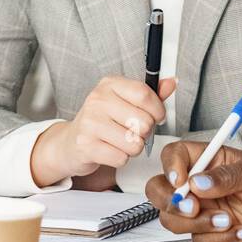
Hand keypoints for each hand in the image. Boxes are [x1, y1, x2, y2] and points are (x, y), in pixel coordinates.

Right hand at [29, 76, 175, 186]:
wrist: (70, 142)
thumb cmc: (102, 121)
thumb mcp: (125, 101)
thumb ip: (151, 94)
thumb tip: (171, 83)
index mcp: (110, 84)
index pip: (145, 94)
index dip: (157, 110)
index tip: (155, 116)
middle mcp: (98, 100)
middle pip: (144, 122)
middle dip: (144, 133)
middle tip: (132, 131)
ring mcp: (90, 123)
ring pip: (135, 143)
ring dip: (133, 148)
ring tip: (120, 141)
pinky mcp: (86, 145)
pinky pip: (121, 158)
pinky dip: (120, 158)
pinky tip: (110, 150)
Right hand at [145, 140, 241, 241]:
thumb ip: (227, 176)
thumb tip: (196, 181)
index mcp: (210, 161)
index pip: (175, 156)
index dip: (171, 167)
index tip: (181, 180)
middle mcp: (201, 187)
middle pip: (161, 191)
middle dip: (172, 202)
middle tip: (195, 207)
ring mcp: (205, 213)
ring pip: (175, 220)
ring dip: (199, 224)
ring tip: (230, 222)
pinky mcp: (213, 238)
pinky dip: (218, 241)